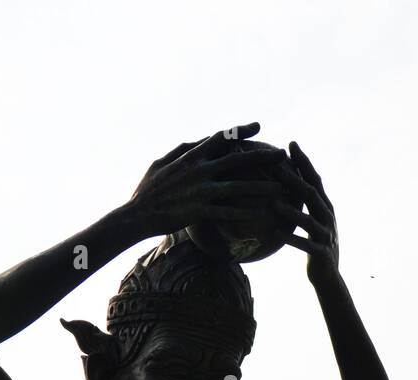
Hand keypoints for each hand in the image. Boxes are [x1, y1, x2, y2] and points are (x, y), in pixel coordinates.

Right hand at [128, 122, 285, 238]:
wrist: (136, 215)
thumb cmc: (147, 190)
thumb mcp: (160, 163)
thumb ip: (181, 151)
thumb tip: (197, 142)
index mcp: (190, 156)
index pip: (220, 138)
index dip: (240, 131)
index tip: (257, 127)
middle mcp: (199, 170)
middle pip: (237, 160)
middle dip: (261, 156)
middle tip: (281, 155)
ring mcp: (200, 191)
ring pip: (237, 187)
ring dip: (260, 187)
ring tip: (280, 189)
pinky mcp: (199, 212)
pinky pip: (227, 212)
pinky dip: (244, 213)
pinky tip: (261, 214)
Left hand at [278, 142, 339, 286]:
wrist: (329, 277)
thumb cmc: (316, 247)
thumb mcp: (313, 222)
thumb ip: (306, 204)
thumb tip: (289, 182)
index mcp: (326, 206)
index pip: (314, 179)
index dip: (304, 161)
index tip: (291, 144)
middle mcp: (328, 217)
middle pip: (311, 194)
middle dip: (294, 179)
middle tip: (276, 166)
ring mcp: (326, 235)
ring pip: (308, 220)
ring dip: (290, 211)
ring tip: (273, 202)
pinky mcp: (321, 253)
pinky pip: (305, 245)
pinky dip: (291, 239)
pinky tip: (276, 233)